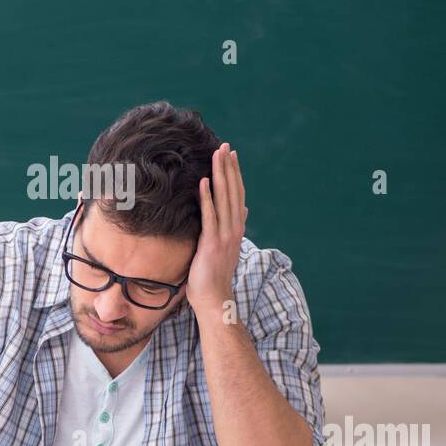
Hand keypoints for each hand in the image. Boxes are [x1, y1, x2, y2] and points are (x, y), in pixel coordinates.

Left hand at [186, 142, 247, 315]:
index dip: (234, 174)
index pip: (237, 195)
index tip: (230, 155)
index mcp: (236, 228)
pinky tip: (203, 182)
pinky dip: (207, 198)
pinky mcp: (212, 243)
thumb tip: (242, 210)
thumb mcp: (226, 246)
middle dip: (228, 168)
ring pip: (224, 199)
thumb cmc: (214, 275)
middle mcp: (234, 228)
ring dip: (220, 176)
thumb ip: (233, 227)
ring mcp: (224, 235)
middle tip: (225, 146)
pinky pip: (210, 216)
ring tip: (217, 156)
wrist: (214, 299)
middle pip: (233, 192)